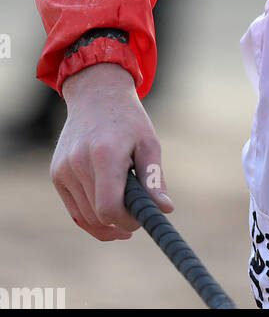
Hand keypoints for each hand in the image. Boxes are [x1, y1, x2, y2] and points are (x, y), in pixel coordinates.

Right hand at [51, 62, 172, 241]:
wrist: (96, 95)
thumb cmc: (128, 120)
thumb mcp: (148, 143)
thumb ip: (154, 178)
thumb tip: (164, 209)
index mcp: (104, 155)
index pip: (109, 207)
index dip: (127, 220)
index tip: (142, 218)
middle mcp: (78, 163)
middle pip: (97, 215)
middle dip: (120, 222)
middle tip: (137, 217)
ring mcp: (63, 169)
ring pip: (85, 216)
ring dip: (106, 222)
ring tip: (125, 214)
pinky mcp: (56, 173)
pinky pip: (73, 209)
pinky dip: (90, 218)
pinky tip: (108, 219)